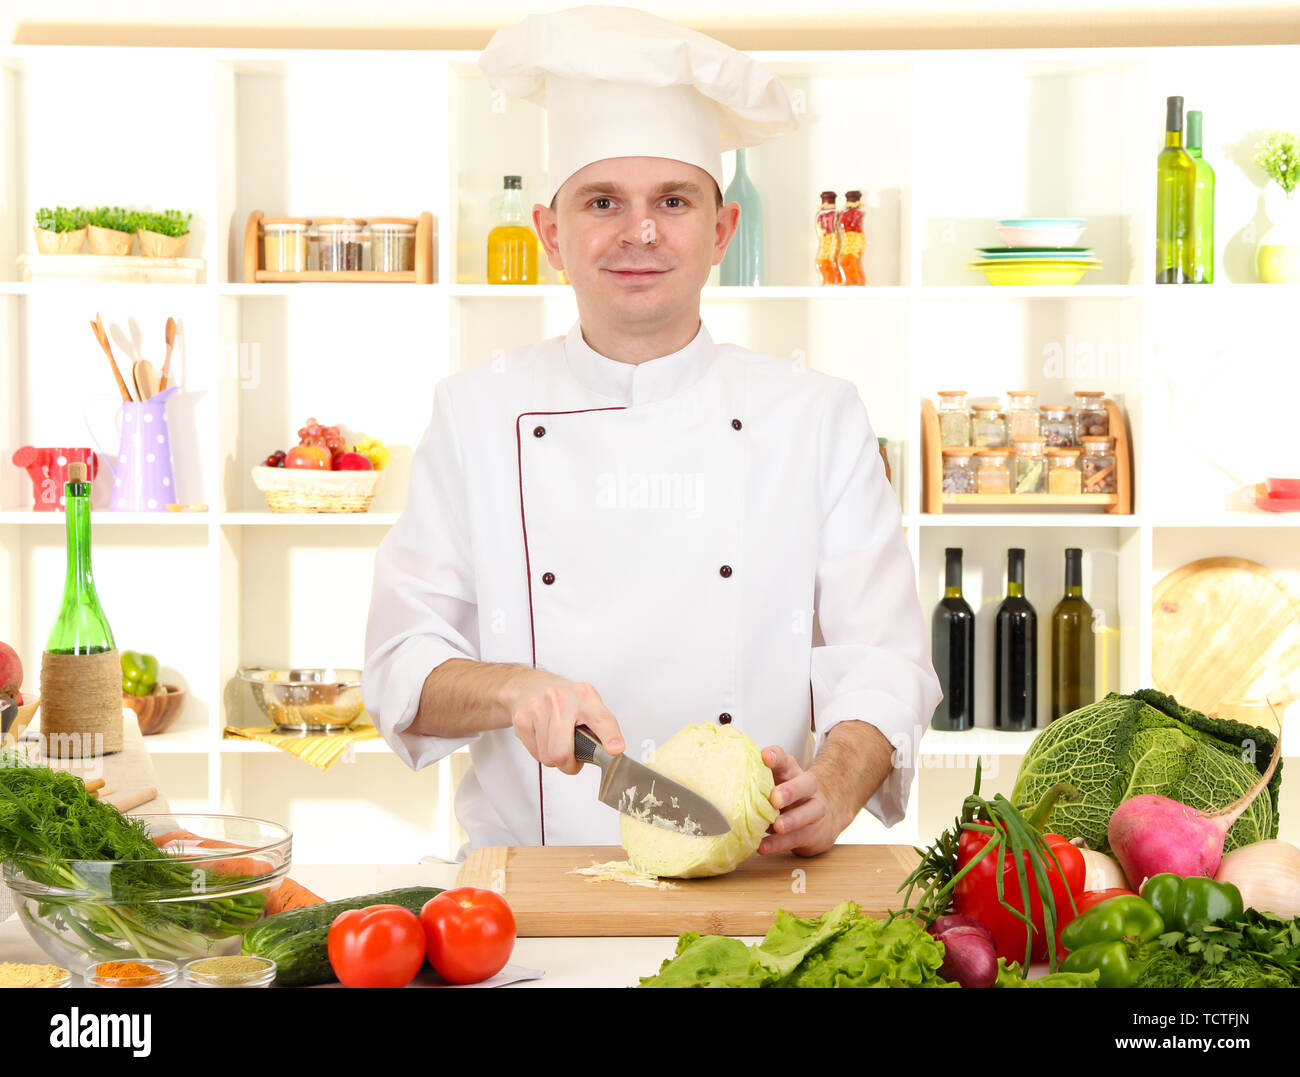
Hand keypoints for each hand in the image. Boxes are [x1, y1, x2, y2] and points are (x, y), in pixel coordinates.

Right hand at [500, 669, 624, 774]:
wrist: (528, 685)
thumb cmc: (563, 698)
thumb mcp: (587, 703)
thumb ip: (600, 726)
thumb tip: (609, 753)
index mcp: (585, 696)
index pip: (601, 719)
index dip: (610, 736)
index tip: (615, 749)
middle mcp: (561, 700)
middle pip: (562, 752)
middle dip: (569, 765)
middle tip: (572, 760)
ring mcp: (539, 710)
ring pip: (548, 757)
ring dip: (554, 758)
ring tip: (557, 742)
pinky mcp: (522, 721)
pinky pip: (536, 754)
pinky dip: (542, 752)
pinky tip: (544, 737)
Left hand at [757, 745, 848, 856]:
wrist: (821, 819)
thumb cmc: (787, 798)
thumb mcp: (773, 784)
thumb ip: (753, 781)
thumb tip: (715, 783)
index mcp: (791, 772)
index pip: (785, 759)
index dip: (776, 756)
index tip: (765, 757)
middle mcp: (807, 788)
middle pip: (806, 783)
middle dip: (790, 790)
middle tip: (775, 798)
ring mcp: (814, 810)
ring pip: (808, 812)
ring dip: (791, 819)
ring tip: (776, 826)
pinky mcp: (813, 832)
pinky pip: (797, 837)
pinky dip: (779, 843)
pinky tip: (764, 846)